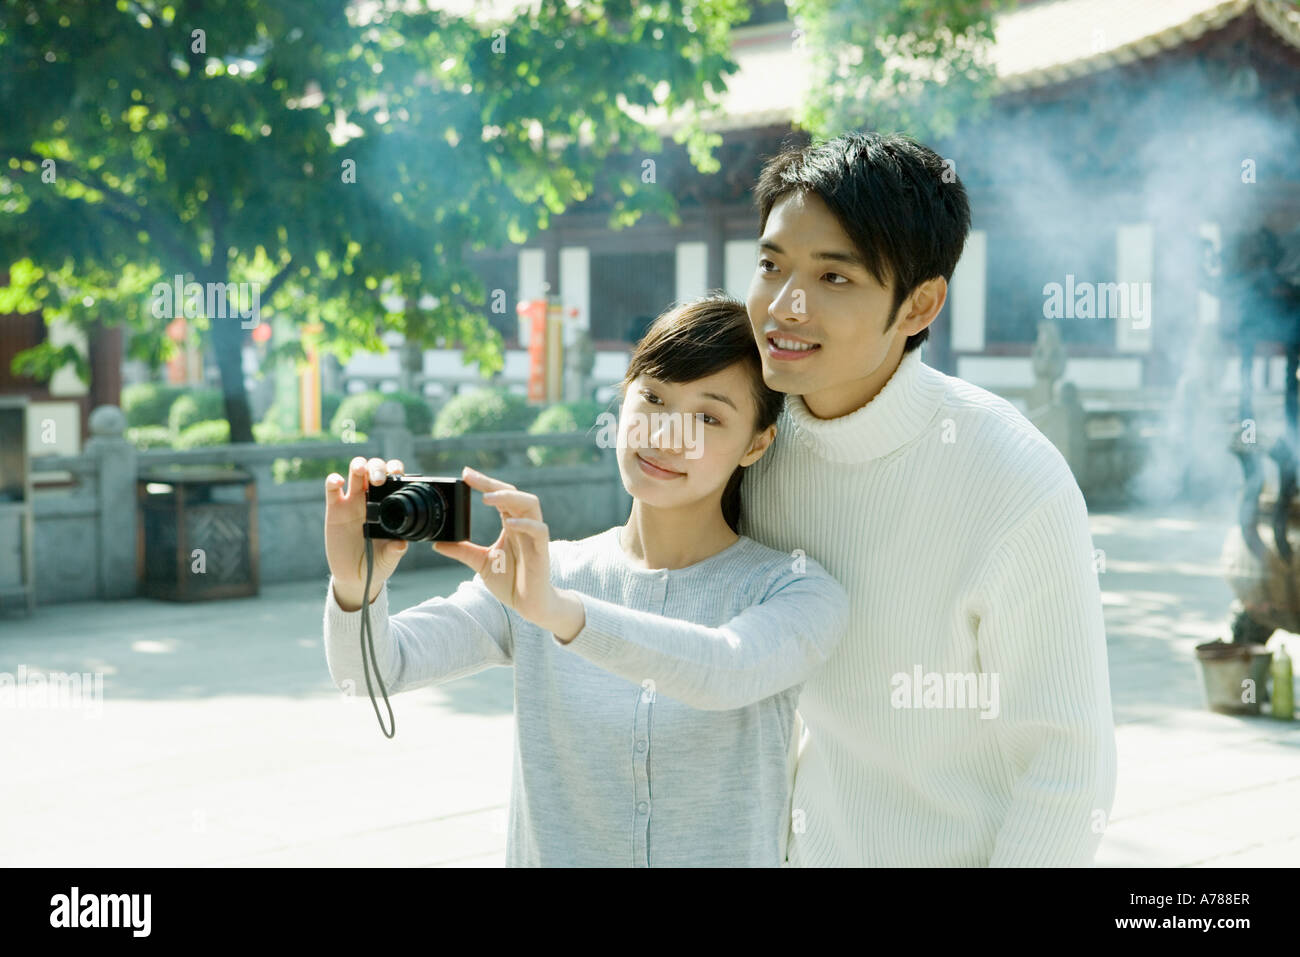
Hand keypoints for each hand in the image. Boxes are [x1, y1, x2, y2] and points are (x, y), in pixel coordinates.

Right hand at [324, 456, 408, 610]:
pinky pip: (332, 490)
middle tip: (379, 480)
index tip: (397, 475)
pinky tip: (338, 482)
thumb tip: (401, 544)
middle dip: (377, 467)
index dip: (395, 470)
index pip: (394, 478)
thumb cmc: (377, 563)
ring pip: (355, 473)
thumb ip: (395, 551)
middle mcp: (371, 499)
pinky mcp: (334, 510)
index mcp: (389, 504)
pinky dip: (333, 480)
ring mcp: (352, 502)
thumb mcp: (389, 558)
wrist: (356, 577)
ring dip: (358, 466)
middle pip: (374, 469)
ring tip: (361, 470)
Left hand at [433, 466, 558, 624]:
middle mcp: (523, 525)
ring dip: (509, 498)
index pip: (499, 496)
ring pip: (530, 504)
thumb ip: (462, 551)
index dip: (484, 483)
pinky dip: (526, 523)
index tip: (465, 474)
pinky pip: (539, 530)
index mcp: (510, 525)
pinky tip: (509, 522)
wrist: (530, 604)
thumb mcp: (481, 562)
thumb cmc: (511, 581)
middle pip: (513, 494)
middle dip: (492, 483)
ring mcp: (534, 536)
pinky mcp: (541, 551)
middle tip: (470, 476)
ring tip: (487, 497)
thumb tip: (437, 544)